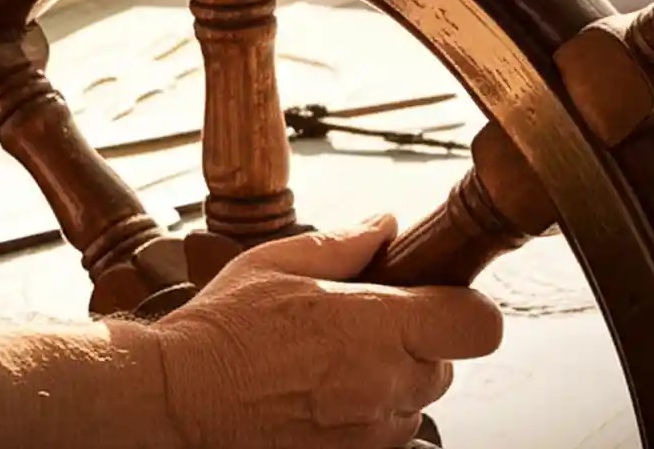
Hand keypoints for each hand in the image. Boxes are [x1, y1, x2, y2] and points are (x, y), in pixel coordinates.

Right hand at [152, 215, 502, 447]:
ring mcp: (370, 432)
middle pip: (448, 364)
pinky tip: (323, 396)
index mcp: (373, 323)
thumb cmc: (220, 330)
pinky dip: (369, 417)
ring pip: (418, 404)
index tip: (440, 300)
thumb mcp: (275, 263)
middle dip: (417, 344)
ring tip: (334, 365)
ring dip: (393, 384)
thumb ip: (343, 245)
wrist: (177, 400)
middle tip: (364, 329)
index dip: (465, 308)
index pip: (477, 324)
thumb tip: (384, 226)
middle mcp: (383, 383)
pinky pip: (387, 436)